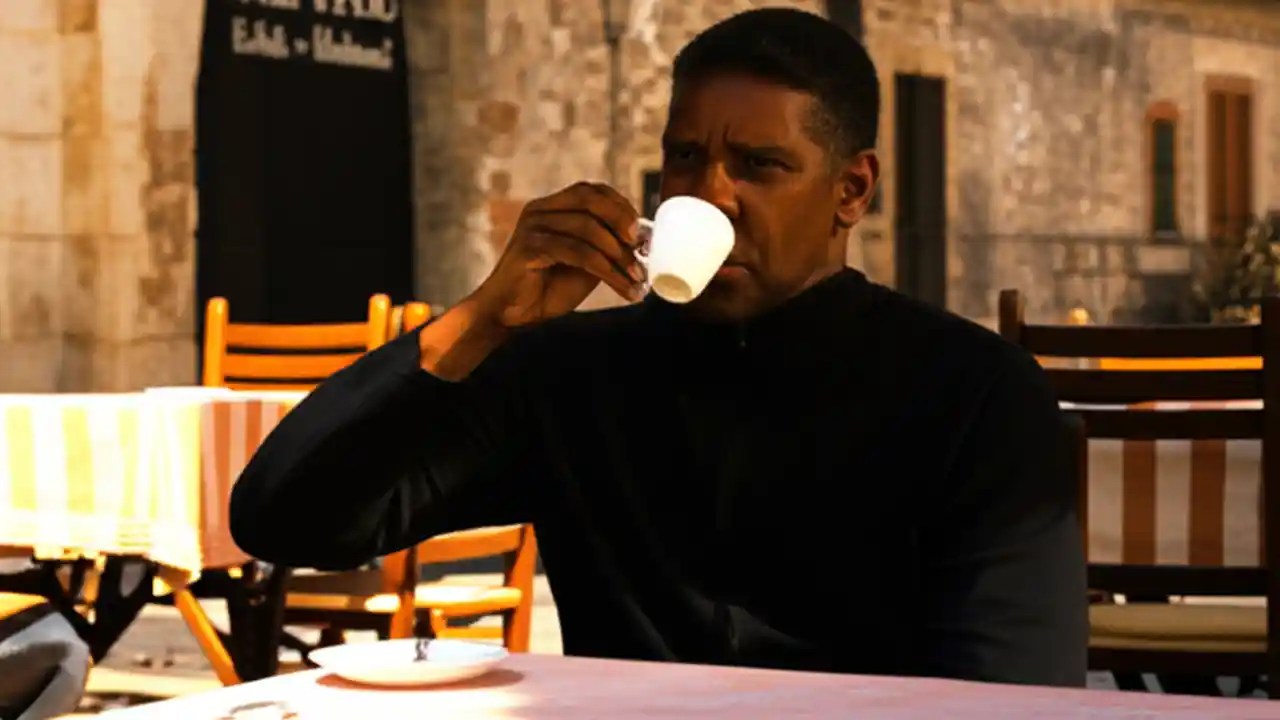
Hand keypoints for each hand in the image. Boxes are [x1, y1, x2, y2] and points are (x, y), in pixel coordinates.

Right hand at [469, 182, 645, 327]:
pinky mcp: (530, 247)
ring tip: (636, 276)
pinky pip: (578, 252)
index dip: (620, 206)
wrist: (512, 315)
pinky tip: (622, 286)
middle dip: (621, 219)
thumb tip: (641, 239)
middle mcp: (540, 210)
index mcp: (551, 207)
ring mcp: (533, 226)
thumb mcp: (584, 262)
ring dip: (618, 254)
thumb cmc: (547, 289)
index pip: (591, 191)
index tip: (642, 231)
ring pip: (587, 228)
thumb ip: (604, 245)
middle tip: (642, 244)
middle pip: (589, 199)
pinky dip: (606, 270)